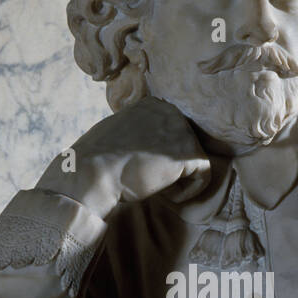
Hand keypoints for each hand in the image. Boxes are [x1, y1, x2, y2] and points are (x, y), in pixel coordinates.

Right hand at [37, 96, 211, 218]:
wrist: (93, 173)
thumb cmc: (98, 160)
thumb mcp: (119, 133)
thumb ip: (140, 131)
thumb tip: (149, 143)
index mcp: (153, 104)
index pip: (171, 135)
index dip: (158, 156)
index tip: (138, 165)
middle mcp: (171, 110)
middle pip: (184, 148)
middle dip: (170, 167)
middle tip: (145, 176)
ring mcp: (182, 130)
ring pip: (194, 163)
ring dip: (176, 179)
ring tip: (152, 182)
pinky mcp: (189, 153)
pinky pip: (203, 176)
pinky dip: (187, 192)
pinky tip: (164, 192)